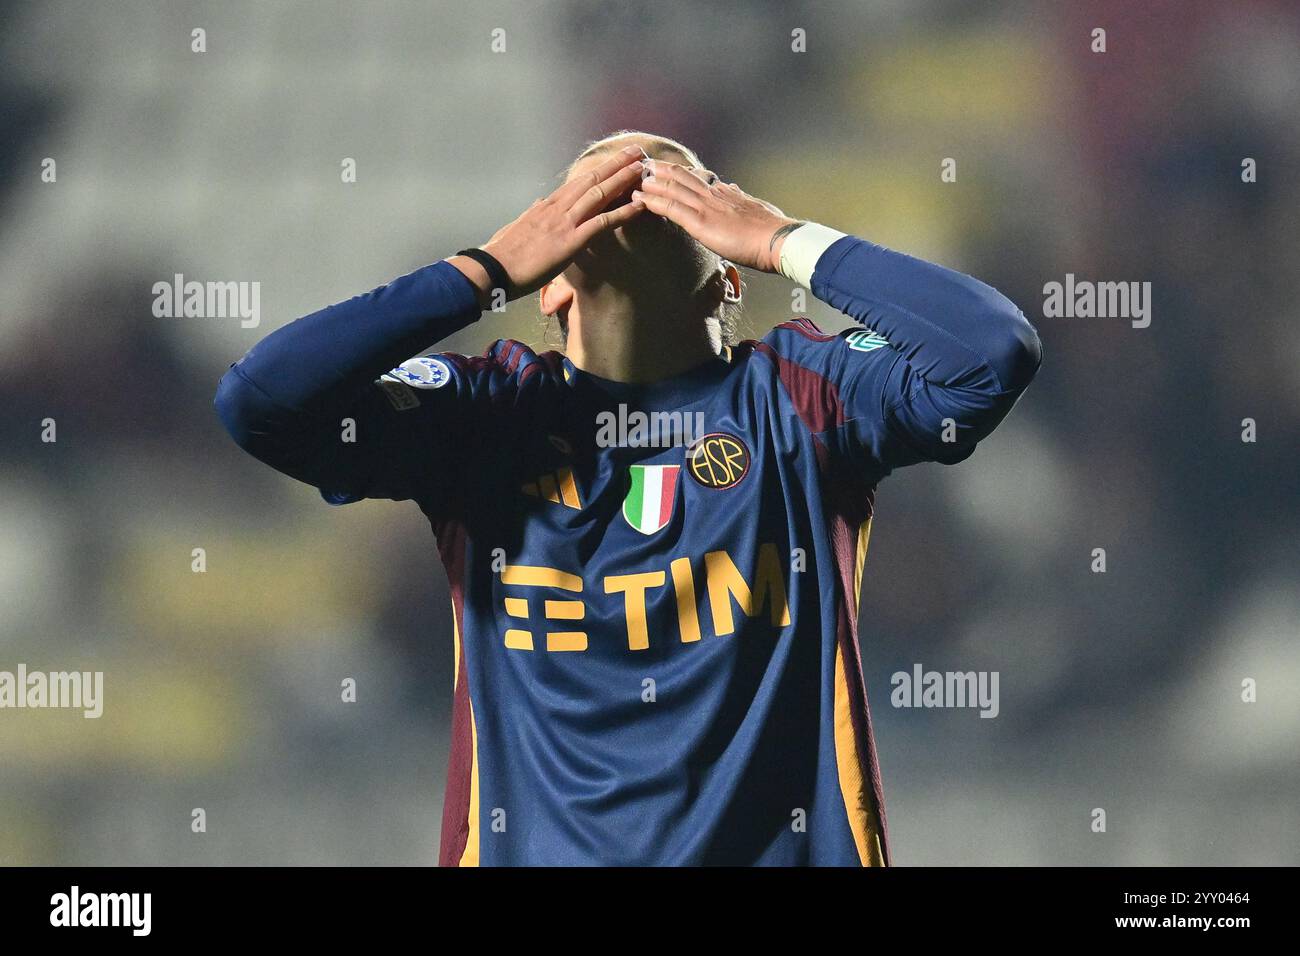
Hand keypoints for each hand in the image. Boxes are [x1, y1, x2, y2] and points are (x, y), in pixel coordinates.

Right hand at [450, 146, 647, 302]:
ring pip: (600, 193)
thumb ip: (532, 214)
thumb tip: (539, 204)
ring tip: (643, 167)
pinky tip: (640, 205)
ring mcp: (565, 222)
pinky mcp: (570, 240)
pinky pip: (602, 222)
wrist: (492, 269)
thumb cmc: (502, 254)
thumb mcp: (518, 226)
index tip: (615, 161)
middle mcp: (558, 207)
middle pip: (593, 179)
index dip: (600, 171)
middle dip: (617, 164)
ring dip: (624, 179)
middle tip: (637, 151)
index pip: (579, 183)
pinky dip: (623, 212)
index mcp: (547, 206)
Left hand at [631, 161, 801, 272]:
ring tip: (633, 179)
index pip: (698, 178)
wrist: (776, 239)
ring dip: (651, 183)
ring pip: (671, 188)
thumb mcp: (754, 207)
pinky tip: (639, 199)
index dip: (680, 172)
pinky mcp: (699, 222)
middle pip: (681, 176)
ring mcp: (705, 206)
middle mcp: (712, 195)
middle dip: (660, 170)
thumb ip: (739, 197)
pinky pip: (670, 208)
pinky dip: (652, 202)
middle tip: (643, 165)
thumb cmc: (770, 229)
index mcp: (725, 193)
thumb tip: (733, 187)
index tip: (667, 168)